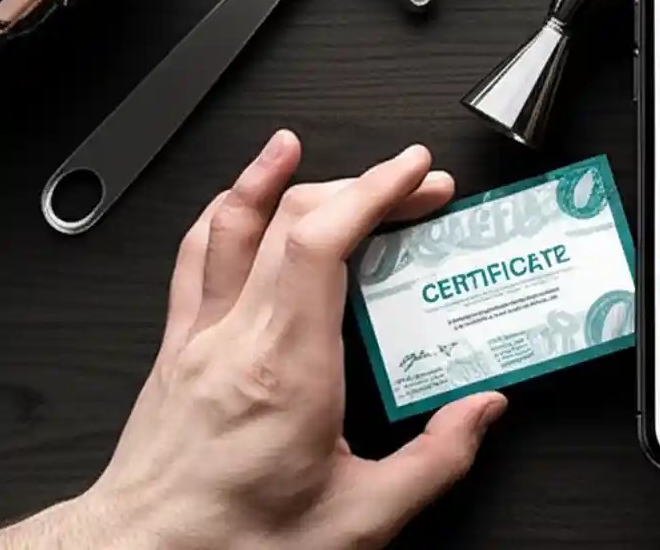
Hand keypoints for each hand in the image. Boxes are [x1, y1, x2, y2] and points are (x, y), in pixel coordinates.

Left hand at [0, 131, 505, 548]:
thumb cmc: (233, 545)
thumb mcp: (360, 519)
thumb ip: (435, 462)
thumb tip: (480, 411)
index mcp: (288, 372)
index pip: (322, 245)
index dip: (373, 192)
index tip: (414, 173)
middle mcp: (238, 340)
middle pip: (293, 222)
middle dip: (364, 186)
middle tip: (415, 186)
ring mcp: (200, 335)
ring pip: (235, 225)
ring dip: (278, 176)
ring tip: (307, 147)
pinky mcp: (178, 344)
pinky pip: (195, 253)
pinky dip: (224, 209)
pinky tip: (240, 196)